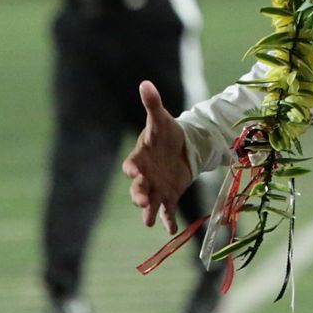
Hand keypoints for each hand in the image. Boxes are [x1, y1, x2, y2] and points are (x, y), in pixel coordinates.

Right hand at [122, 81, 193, 232]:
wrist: (181, 147)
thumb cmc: (166, 133)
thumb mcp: (161, 119)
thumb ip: (152, 104)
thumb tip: (145, 82)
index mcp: (139, 158)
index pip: (131, 165)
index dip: (132, 169)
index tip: (134, 172)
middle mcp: (145, 177)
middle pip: (137, 189)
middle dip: (139, 195)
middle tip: (143, 200)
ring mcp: (156, 189)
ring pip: (149, 203)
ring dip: (149, 211)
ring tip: (149, 221)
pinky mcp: (169, 197)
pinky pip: (167, 211)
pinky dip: (168, 221)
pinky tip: (171, 230)